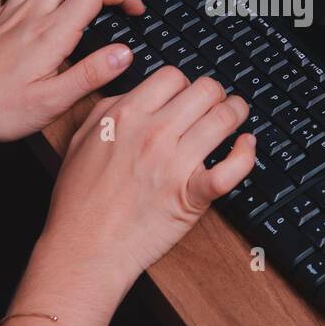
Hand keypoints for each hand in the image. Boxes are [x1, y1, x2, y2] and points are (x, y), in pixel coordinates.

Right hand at [41, 66, 256, 287]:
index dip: (185, 83)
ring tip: (236, 117)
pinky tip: (246, 146)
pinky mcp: (191, 195)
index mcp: (125, 116)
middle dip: (215, 94)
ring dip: (236, 113)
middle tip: (216, 104)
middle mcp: (152, 133)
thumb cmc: (78, 202)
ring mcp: (174, 163)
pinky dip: (246, 154)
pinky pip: (232, 167)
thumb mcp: (80, 141)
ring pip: (224, 118)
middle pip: (205, 90)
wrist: (83, 249)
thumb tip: (135, 92)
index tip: (188, 95)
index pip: (172, 75)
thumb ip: (107, 110)